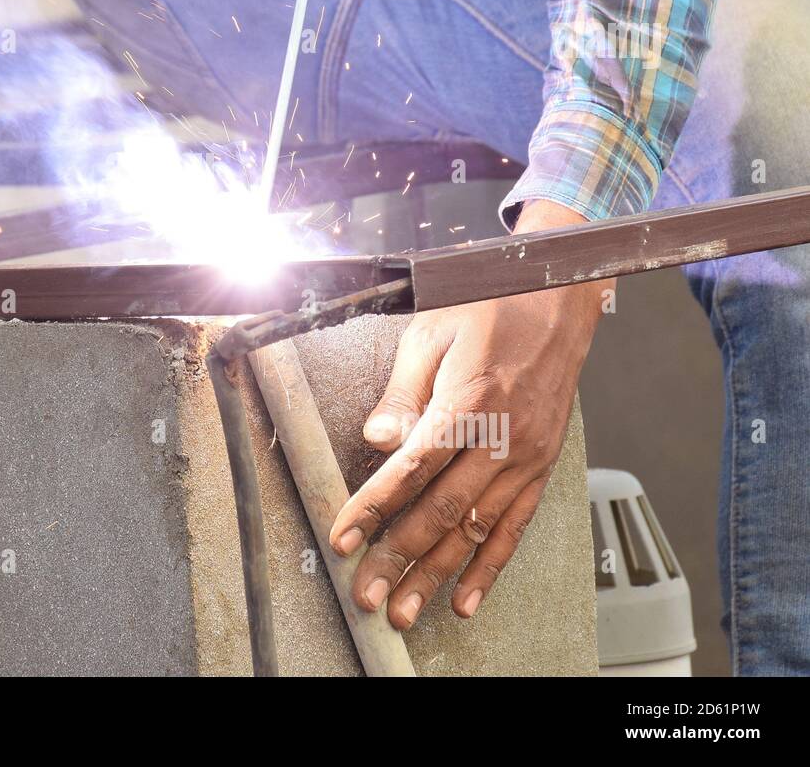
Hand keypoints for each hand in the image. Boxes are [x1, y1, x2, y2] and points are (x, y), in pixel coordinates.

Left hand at [327, 200, 609, 627]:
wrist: (559, 295)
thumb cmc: (488, 304)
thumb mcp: (430, 333)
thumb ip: (402, 393)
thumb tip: (377, 442)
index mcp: (468, 401)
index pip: (410, 470)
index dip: (372, 509)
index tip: (343, 539)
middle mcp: (501, 436)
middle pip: (440, 511)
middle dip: (398, 559)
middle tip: (368, 595)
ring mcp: (526, 456)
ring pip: (474, 530)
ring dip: (437, 575)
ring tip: (407, 610)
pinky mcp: (541, 464)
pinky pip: (513, 526)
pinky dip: (489, 566)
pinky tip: (466, 597)